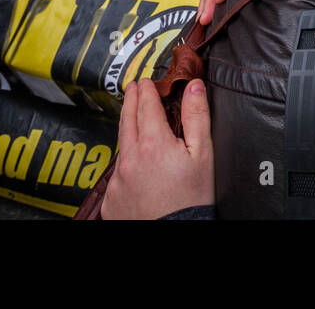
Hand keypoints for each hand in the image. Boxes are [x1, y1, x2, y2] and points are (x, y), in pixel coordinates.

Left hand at [103, 79, 213, 219]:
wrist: (174, 232)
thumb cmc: (192, 198)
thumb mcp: (202, 153)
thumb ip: (196, 116)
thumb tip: (193, 86)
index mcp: (153, 143)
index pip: (145, 105)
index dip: (146, 90)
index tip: (146, 81)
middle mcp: (130, 158)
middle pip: (127, 119)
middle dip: (131, 101)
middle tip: (133, 89)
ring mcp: (117, 180)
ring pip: (120, 146)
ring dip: (127, 130)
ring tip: (134, 121)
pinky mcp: (111, 199)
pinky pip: (117, 174)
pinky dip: (126, 164)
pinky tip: (136, 167)